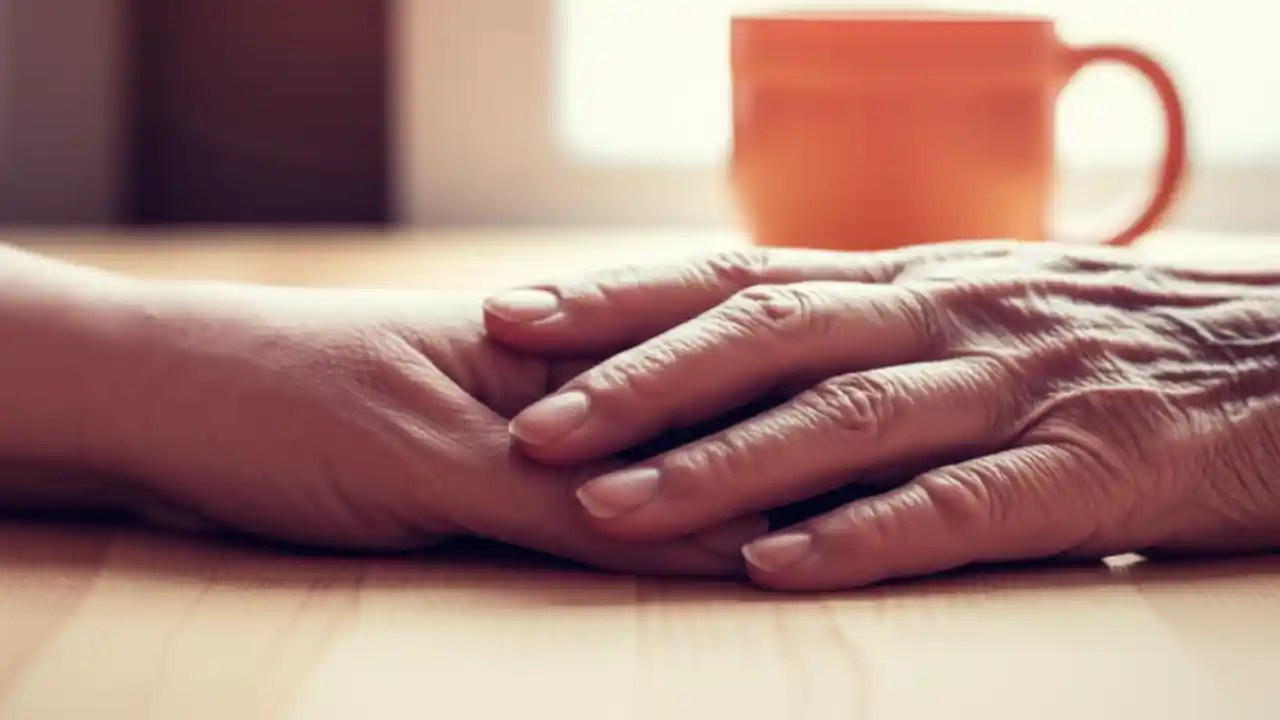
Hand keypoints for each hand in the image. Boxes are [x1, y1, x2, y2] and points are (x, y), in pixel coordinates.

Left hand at [65, 279, 755, 574]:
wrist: (150, 405)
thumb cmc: (280, 406)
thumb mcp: (432, 460)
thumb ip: (566, 505)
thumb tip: (711, 536)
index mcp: (541, 348)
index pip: (688, 396)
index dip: (761, 456)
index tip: (824, 520)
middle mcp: (537, 385)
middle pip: (674, 436)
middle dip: (741, 486)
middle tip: (813, 548)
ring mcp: (506, 431)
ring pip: (630, 477)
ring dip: (685, 518)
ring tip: (764, 561)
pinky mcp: (470, 478)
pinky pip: (568, 514)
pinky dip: (613, 542)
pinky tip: (650, 563)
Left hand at [484, 244, 1279, 589]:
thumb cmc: (1101, 341)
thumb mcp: (966, 309)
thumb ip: (853, 328)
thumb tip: (717, 358)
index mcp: (905, 280)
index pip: (735, 276)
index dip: (617, 299)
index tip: (512, 320)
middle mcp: (940, 317)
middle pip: (765, 334)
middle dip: (636, 379)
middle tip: (526, 420)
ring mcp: (1012, 389)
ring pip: (842, 419)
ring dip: (717, 465)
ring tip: (609, 508)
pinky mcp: (1086, 469)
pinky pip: (961, 506)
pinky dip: (862, 536)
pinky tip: (777, 568)